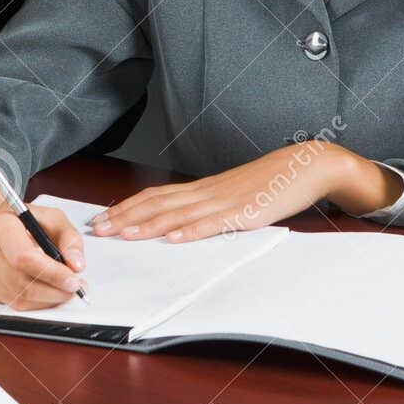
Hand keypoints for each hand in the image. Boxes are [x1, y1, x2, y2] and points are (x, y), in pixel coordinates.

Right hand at [0, 187, 85, 309]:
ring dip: (45, 300)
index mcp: (0, 226)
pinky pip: (8, 304)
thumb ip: (69, 239)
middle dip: (55, 292)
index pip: (25, 258)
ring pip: (16, 300)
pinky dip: (30, 303)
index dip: (53, 274)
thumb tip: (77, 266)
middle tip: (74, 289)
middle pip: (22, 284)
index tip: (73, 280)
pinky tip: (38, 289)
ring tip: (60, 289)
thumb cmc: (20, 220)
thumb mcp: (51, 218)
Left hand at [89, 142, 403, 242]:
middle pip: (158, 203)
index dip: (127, 207)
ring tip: (123, 234)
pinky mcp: (245, 212)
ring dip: (148, 224)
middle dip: (126, 217)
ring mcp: (225, 201)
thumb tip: (184, 222)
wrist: (305, 165)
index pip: (156, 196)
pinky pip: (213, 223)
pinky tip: (173, 238)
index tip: (104, 218)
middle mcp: (208, 192)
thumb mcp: (234, 194)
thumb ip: (210, 207)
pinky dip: (191, 231)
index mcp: (204, 188)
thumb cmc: (271, 182)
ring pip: (179, 213)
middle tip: (98, 229)